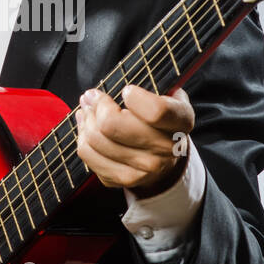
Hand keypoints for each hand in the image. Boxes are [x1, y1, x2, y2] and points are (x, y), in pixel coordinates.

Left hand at [75, 83, 194, 196]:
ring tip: (88, 108)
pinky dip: (82, 135)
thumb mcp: (166, 94)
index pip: (155, 110)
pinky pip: (87, 154)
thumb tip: (111, 88)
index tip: (127, 91)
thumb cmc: (162, 117)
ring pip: (95, 139)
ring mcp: (145, 169)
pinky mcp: (123, 179)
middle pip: (112, 125)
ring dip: (86, 118)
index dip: (133, 97)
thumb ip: (149, 84)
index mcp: (181, 121)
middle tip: (93, 96)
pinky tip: (87, 125)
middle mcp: (166, 149)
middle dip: (97, 105)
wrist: (167, 154)